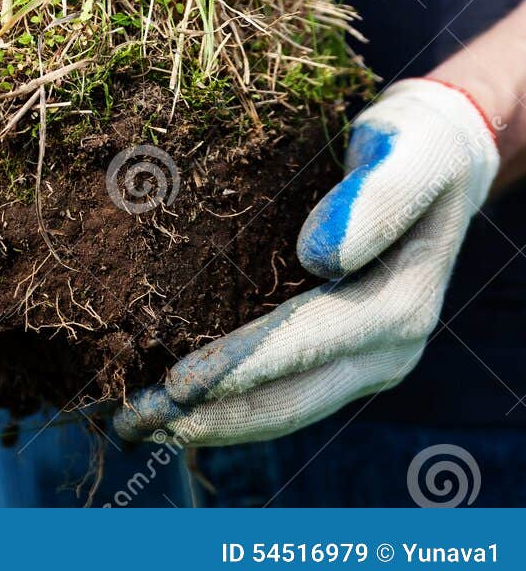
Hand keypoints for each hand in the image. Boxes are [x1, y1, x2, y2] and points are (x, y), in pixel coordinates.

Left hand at [114, 78, 498, 446]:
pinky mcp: (341, 354)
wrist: (440, 158)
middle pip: (289, 399)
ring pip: (282, 409)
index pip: (308, 346)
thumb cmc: (417, 146)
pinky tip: (171, 401)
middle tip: (130, 420)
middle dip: (209, 416)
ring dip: (209, 422)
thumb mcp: (411, 152)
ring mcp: (365, 360)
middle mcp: (387, 350)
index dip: (242, 367)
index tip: (177, 381)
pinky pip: (282, 389)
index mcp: (400, 306)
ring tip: (135, 424)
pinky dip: (227, 402)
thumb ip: (378, 197)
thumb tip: (321, 255)